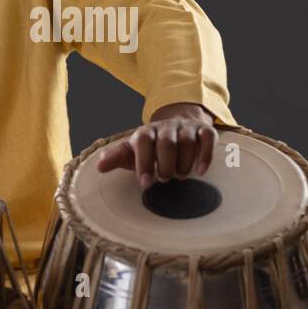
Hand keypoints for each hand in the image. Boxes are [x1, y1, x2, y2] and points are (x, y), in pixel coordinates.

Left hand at [94, 103, 216, 189]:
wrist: (177, 124)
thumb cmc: (151, 146)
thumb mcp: (133, 151)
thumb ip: (117, 158)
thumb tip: (99, 166)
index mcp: (147, 132)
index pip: (144, 142)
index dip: (144, 163)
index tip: (146, 184)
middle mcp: (167, 127)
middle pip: (167, 143)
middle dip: (166, 164)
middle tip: (165, 178)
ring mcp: (186, 128)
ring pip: (187, 142)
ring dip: (184, 163)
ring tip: (180, 175)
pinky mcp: (204, 130)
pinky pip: (207, 139)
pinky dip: (205, 155)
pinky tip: (200, 171)